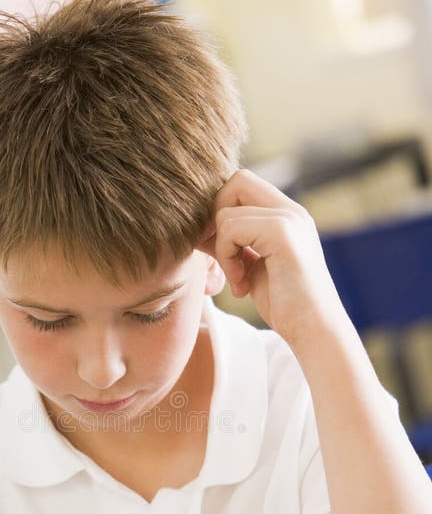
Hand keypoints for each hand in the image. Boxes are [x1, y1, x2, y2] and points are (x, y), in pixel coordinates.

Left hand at [198, 169, 346, 347]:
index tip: (219, 249)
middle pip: (236, 181)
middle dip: (216, 218)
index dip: (222, 210)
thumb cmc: (284, 305)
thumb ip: (233, 244)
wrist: (314, 332)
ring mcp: (290, 219)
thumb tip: (199, 228)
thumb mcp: (252, 268)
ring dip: (222, 250)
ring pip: (227, 212)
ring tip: (239, 279)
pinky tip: (242, 285)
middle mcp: (292, 210)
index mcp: (287, 215)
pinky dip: (227, 259)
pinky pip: (231, 229)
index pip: (242, 184)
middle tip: (220, 254)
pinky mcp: (283, 234)